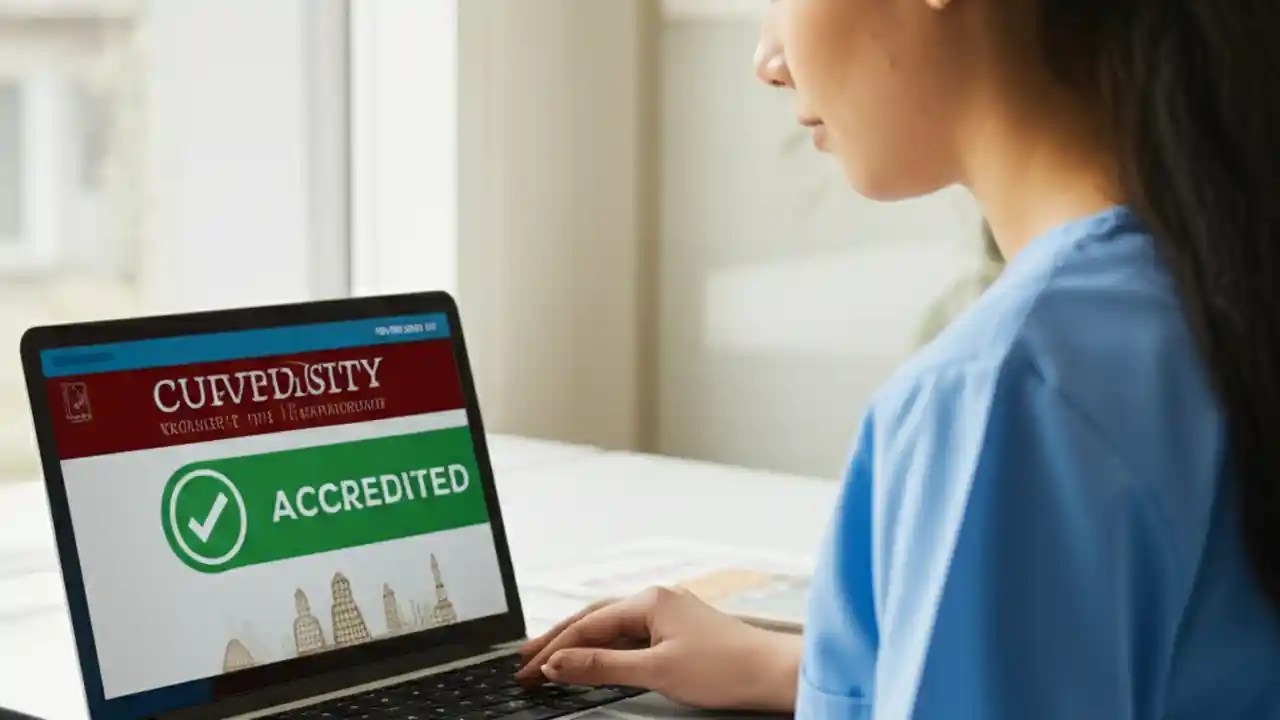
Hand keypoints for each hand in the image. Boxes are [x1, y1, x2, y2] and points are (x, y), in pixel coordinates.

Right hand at [515, 586, 800, 711]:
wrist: (773, 673)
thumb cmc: (726, 669)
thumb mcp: (656, 671)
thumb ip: (602, 666)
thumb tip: (559, 663)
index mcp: (648, 601)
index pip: (587, 625)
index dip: (553, 649)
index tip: (526, 670)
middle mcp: (656, 600)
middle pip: (594, 619)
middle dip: (557, 641)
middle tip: (525, 662)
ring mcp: (668, 614)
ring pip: (611, 627)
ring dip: (579, 644)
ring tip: (549, 661)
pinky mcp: (678, 631)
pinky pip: (629, 635)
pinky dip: (605, 648)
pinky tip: (594, 659)